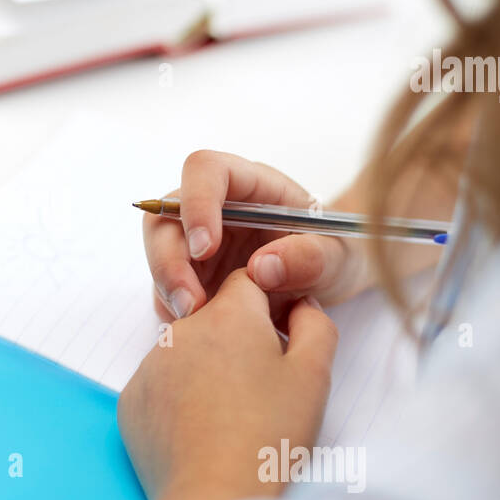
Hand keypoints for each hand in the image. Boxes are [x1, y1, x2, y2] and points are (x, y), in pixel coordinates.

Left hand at [117, 269, 337, 499]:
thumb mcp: (313, 375)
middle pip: (214, 318)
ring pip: (186, 352)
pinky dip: (179, 399)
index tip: (279, 340)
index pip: (247, 282)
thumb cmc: (269, 438)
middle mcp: (180, 330)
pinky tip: (200, 431)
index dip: (268, 305)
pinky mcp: (131, 400)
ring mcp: (149, 366)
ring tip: (231, 416)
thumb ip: (314, 323)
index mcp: (228, 316)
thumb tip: (300, 304)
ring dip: (206, 369)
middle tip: (260, 390)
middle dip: (237, 341)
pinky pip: (160, 385)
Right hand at [144, 150, 364, 320]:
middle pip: (166, 216)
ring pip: (160, 254)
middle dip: (169, 261)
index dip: (196, 203)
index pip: (206, 170)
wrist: (333, 279)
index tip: (205, 249)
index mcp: (251, 186)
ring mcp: (198, 241)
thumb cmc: (337, 253)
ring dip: (168, 289)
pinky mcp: (192, 274)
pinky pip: (166, 288)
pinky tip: (200, 329)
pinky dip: (175, 310)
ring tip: (196, 321)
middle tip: (191, 304)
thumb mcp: (339, 257)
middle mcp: (215, 208)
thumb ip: (311, 257)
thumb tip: (262, 267)